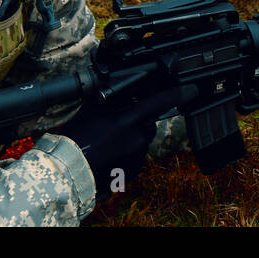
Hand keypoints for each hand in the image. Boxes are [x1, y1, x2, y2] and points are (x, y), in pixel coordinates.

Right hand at [58, 87, 182, 199]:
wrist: (67, 170)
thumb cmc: (75, 138)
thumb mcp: (91, 109)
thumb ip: (109, 97)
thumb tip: (117, 86)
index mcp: (127, 122)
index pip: (157, 103)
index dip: (176, 95)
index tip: (191, 91)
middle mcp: (136, 139)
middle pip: (148, 124)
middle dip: (139, 121)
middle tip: (118, 123)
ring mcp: (135, 157)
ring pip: (142, 141)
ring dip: (132, 138)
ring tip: (108, 141)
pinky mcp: (132, 171)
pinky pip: (136, 157)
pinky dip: (127, 153)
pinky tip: (110, 153)